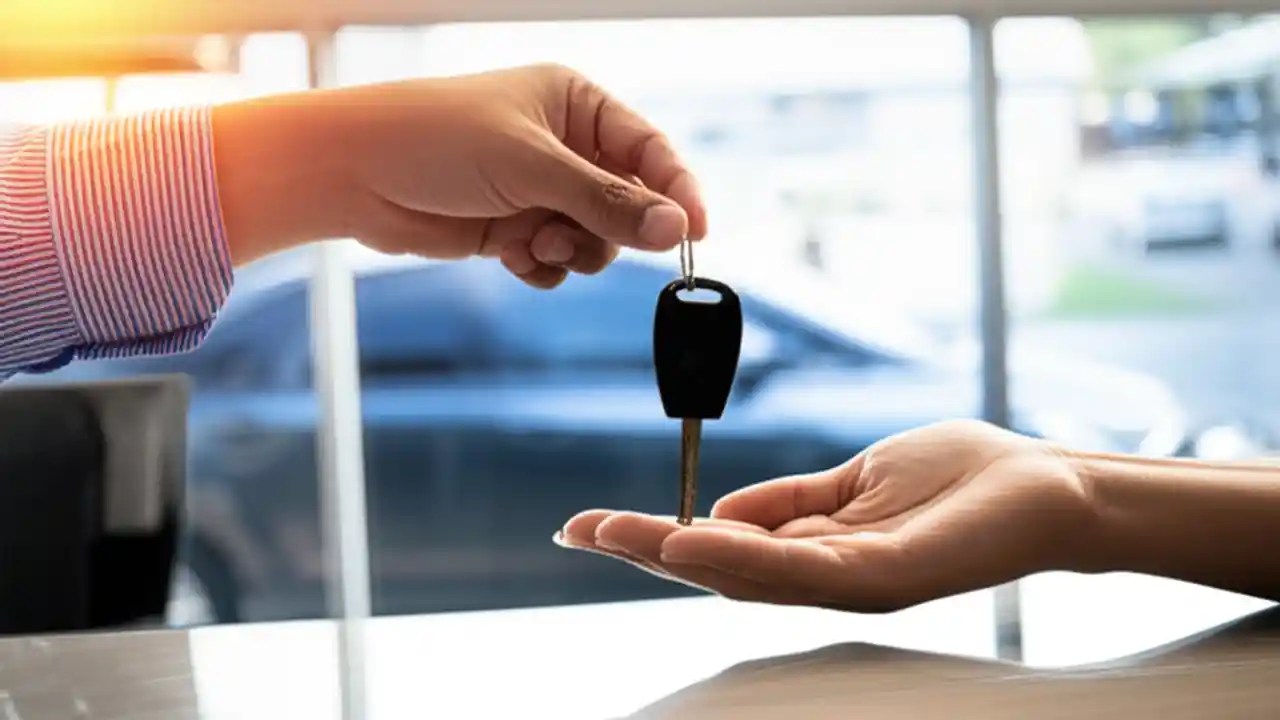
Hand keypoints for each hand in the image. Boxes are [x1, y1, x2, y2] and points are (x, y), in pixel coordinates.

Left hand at [214, 63, 705, 287]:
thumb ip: (608, 201)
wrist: (355, 174)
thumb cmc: (438, 140)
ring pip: (593, 239)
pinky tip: (511, 254)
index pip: (650, 149)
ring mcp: (537, 189)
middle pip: (626, 203)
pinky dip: (542, 265)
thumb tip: (676, 229)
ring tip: (531, 239)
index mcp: (575, 104)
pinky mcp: (511, 227)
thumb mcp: (533, 167)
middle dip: (608, 229)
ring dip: (571, 250)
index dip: (677, 191)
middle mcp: (562, 145)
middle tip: (578, 234)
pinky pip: (556, 260)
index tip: (698, 235)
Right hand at [557, 420, 1097, 611]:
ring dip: (675, 556)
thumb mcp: (854, 481)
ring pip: (748, 576)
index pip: (722, 553)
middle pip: (721, 572)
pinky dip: (741, 556)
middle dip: (645, 553)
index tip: (593, 525)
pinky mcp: (887, 573)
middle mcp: (828, 579)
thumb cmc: (962, 482)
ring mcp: (855, 582)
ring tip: (616, 535)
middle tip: (579, 532)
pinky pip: (802, 568)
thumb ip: (789, 501)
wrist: (1048, 487)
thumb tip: (715, 512)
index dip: (655, 541)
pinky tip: (694, 539)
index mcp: (817, 554)